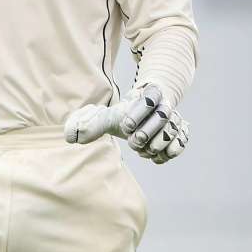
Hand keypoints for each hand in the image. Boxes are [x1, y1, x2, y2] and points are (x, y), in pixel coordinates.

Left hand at [64, 84, 188, 163]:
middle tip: (133, 142)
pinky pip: (180, 144)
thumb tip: (70, 137)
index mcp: (148, 94)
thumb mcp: (109, 116)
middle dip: (145, 133)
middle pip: (161, 117)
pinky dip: (167, 153)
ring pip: (170, 132)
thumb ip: (92, 125)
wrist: (150, 111)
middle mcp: (165, 105)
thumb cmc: (127, 114)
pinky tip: (155, 156)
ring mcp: (175, 118)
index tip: (125, 126)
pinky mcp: (181, 132)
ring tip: (143, 149)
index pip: (148, 99)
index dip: (136, 113)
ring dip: (155, 145)